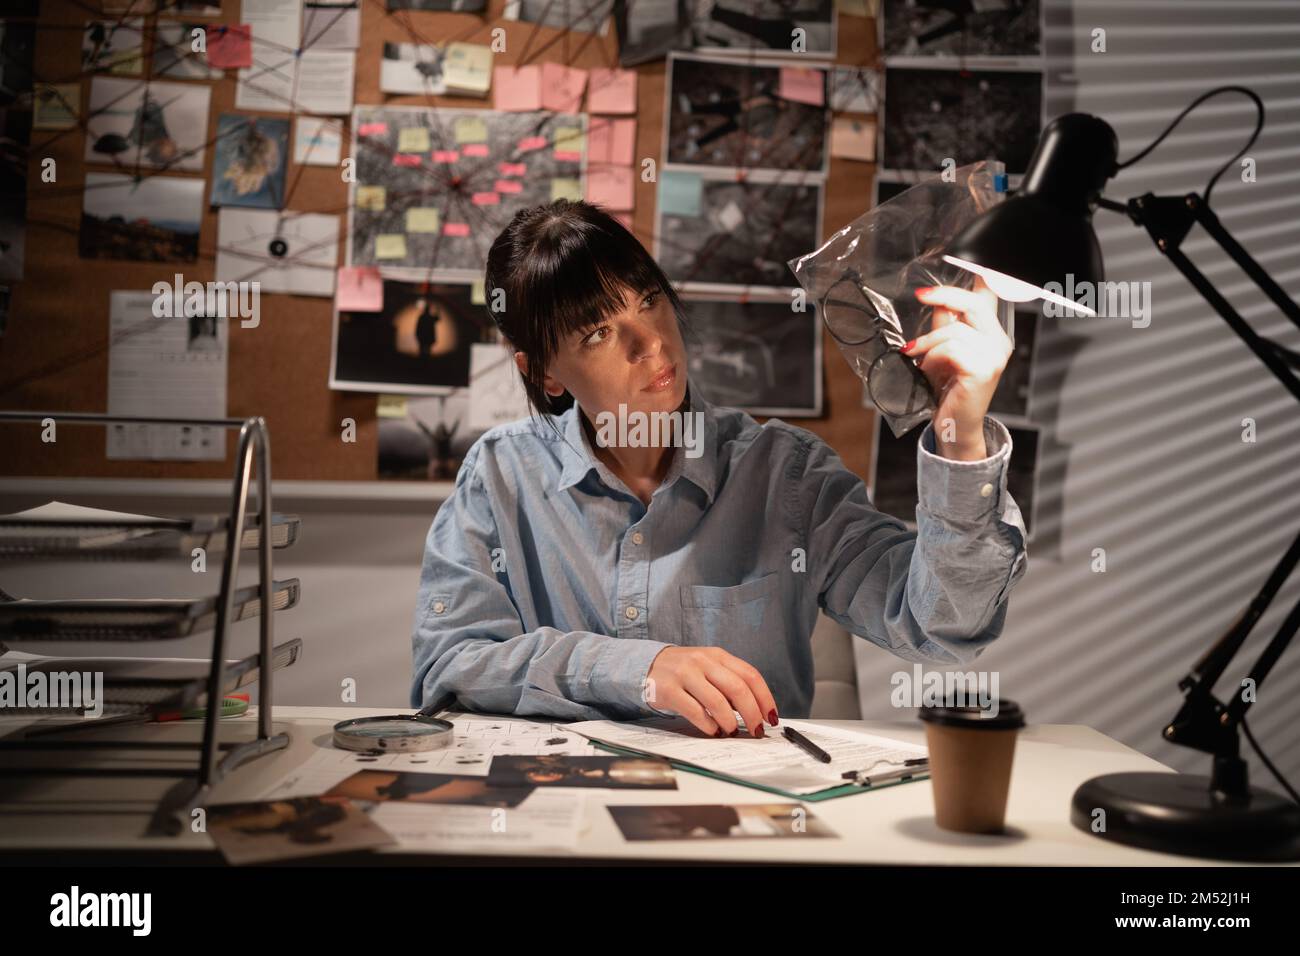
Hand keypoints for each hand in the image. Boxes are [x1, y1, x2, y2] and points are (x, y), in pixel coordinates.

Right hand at [645, 646, 778, 737]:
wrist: (648, 664)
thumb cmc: (686, 671)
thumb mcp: (709, 668)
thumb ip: (730, 683)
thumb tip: (756, 710)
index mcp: (718, 655)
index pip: (750, 675)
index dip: (765, 698)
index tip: (771, 717)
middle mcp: (703, 661)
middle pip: (737, 688)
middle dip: (752, 714)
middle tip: (756, 730)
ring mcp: (685, 674)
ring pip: (717, 701)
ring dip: (730, 721)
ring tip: (731, 731)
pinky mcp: (669, 690)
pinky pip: (695, 711)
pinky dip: (708, 725)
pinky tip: (713, 731)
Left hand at [902, 277, 1012, 459]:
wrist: (954, 424)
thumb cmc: (948, 387)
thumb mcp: (943, 349)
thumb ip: (944, 324)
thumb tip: (935, 298)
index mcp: (992, 332)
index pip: (993, 295)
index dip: (988, 271)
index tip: (976, 253)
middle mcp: (999, 341)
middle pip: (975, 303)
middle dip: (945, 295)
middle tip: (921, 296)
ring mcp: (994, 356)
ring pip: (955, 331)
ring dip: (928, 342)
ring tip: (917, 356)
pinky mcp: (984, 370)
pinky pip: (951, 350)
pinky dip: (932, 358)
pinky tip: (927, 370)